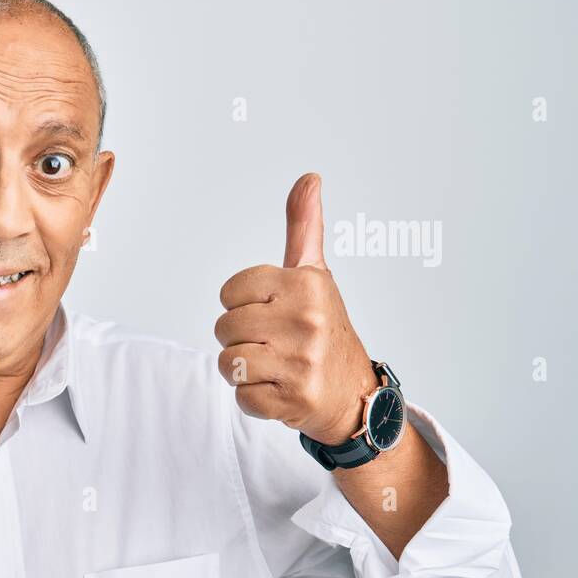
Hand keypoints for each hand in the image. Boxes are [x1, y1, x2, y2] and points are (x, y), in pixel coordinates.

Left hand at [214, 173, 379, 445]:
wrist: (354, 394)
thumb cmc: (324, 329)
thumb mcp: (314, 275)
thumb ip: (303, 227)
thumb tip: (309, 178)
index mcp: (305, 284)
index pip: (229, 292)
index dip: (241, 304)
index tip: (269, 311)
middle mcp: (306, 321)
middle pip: (223, 328)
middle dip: (240, 338)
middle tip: (272, 343)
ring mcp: (302, 362)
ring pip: (228, 363)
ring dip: (243, 370)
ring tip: (273, 366)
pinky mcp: (294, 399)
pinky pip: (242, 397)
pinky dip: (254, 399)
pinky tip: (279, 389)